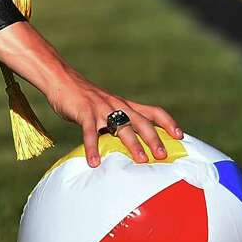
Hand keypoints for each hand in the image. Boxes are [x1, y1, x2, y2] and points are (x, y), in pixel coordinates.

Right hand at [45, 71, 183, 168]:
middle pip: (141, 121)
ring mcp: (101, 108)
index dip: (168, 123)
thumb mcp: (106, 107)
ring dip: (132, 144)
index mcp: (124, 104)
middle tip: (162, 156)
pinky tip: (93, 163)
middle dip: (153, 138)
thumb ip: (117, 122)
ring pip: (121, 125)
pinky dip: (92, 148)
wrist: (61, 79)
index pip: (153, 111)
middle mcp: (117, 105)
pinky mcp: (84, 112)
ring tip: (140, 161)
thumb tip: (128, 145)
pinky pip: (89, 132)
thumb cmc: (84, 98)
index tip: (180, 136)